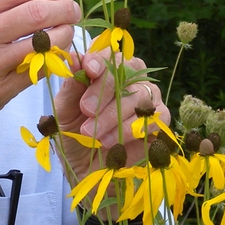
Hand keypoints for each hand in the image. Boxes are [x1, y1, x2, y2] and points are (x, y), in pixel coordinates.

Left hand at [54, 51, 170, 180]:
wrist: (87, 170)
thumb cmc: (75, 135)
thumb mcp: (64, 111)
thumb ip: (71, 86)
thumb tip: (74, 59)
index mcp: (107, 70)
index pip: (109, 54)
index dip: (100, 59)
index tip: (89, 69)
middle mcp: (131, 79)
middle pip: (127, 71)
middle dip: (104, 90)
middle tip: (86, 109)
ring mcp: (148, 98)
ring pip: (140, 94)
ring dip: (113, 115)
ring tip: (92, 134)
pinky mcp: (160, 121)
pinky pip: (153, 118)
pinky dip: (130, 129)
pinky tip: (110, 142)